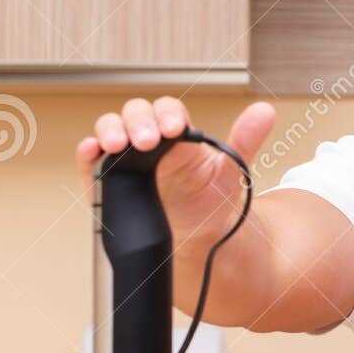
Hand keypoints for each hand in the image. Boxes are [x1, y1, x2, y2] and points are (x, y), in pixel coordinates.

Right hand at [76, 97, 276, 248]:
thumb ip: (245, 140)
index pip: (167, 110)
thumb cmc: (210, 202)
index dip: (168, 114)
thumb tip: (265, 112)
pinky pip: (92, 163)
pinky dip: (88, 153)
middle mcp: (149, 143)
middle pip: (135, 115)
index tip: (176, 128)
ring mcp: (127, 161)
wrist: (199, 241)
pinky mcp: (108, 182)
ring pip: (110, 132)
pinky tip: (93, 150)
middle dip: (139, 123)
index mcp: (177, 134)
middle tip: (149, 140)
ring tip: (119, 143)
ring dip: (111, 132)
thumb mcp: (231, 171)